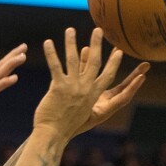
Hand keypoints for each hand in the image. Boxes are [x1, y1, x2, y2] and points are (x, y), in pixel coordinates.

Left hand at [34, 28, 148, 142]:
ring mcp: (72, 88)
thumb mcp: (84, 112)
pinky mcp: (58, 88)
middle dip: (97, 44)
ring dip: (71, 42)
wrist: (53, 135)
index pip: (107, 75)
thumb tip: (89, 90)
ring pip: (73, 59)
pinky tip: (47, 42)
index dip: (113, 62)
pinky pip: (55, 66)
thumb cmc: (67, 127)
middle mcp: (85, 89)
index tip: (118, 50)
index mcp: (93, 95)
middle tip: (98, 30)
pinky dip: (51, 53)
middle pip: (95, 62)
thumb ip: (87, 97)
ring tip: (70, 30)